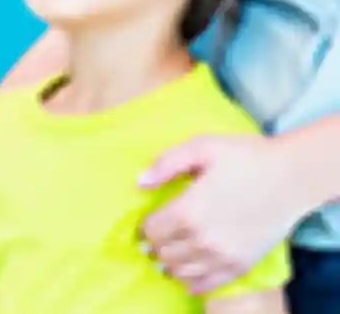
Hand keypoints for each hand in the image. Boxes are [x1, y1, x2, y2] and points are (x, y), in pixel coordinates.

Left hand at [139, 134, 305, 294]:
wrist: (292, 177)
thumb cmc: (246, 157)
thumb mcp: (202, 148)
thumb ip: (166, 164)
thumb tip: (140, 182)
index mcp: (189, 210)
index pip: (151, 231)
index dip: (147, 225)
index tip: (151, 220)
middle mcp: (203, 239)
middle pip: (163, 253)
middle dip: (157, 243)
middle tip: (162, 235)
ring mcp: (223, 256)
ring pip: (180, 271)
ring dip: (172, 261)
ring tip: (174, 249)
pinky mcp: (241, 265)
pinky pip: (206, 285)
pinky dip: (192, 281)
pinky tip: (190, 270)